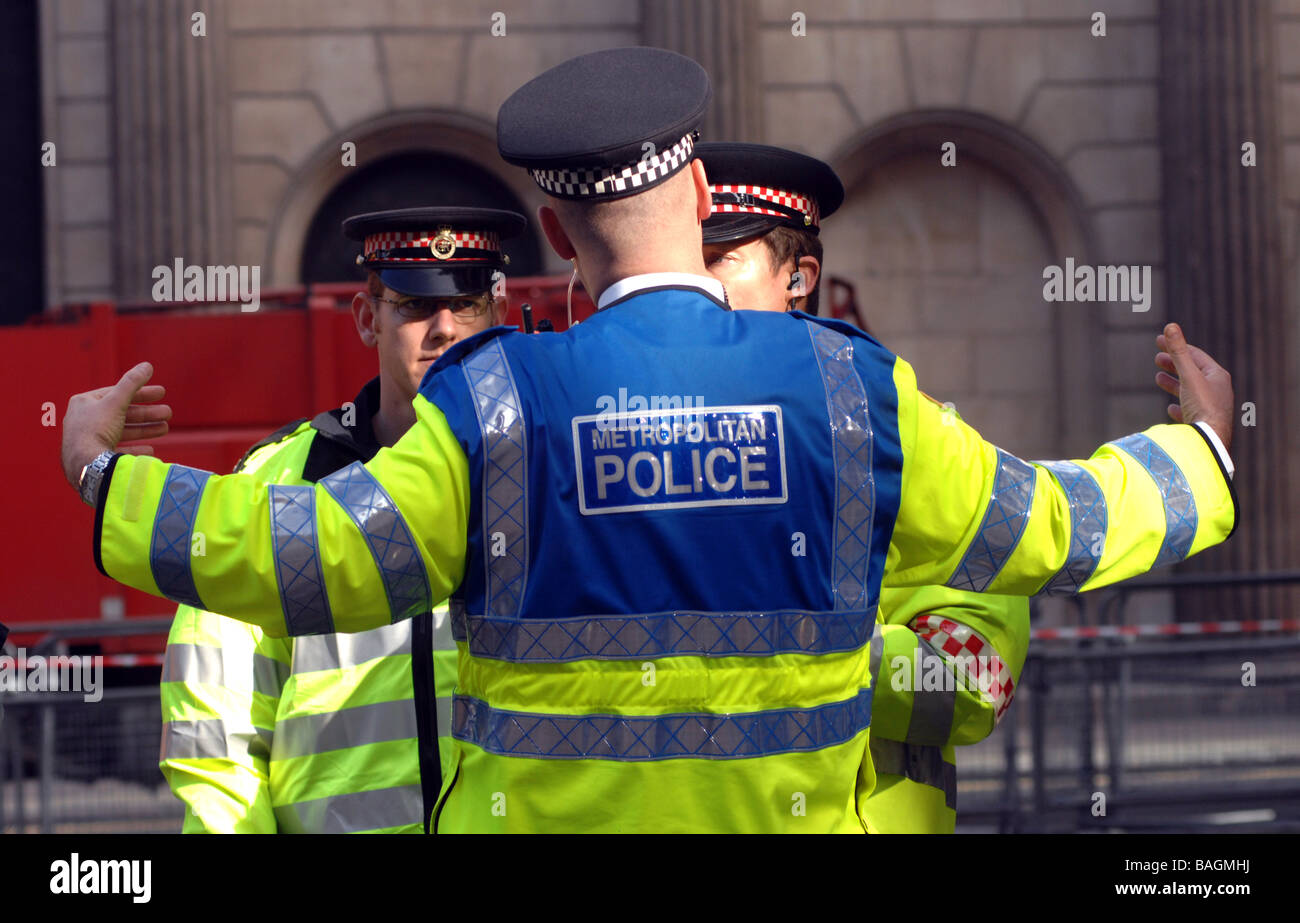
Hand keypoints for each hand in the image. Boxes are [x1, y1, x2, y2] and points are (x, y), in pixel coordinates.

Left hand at [61, 362, 171, 488]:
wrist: (84, 465)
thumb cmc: (95, 430)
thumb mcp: (116, 402)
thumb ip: (132, 383)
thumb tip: (146, 366)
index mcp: (83, 403)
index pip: (116, 393)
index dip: (141, 392)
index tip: (161, 393)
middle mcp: (83, 421)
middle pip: (122, 414)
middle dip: (147, 414)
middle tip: (168, 413)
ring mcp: (88, 441)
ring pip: (122, 432)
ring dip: (145, 429)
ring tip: (165, 429)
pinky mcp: (95, 458)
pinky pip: (118, 451)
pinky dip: (135, 448)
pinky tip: (150, 449)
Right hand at [1154, 323, 1233, 453]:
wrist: (1209, 440)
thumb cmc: (1202, 406)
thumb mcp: (1189, 376)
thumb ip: (1178, 352)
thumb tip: (1171, 326)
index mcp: (1217, 376)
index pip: (1196, 355)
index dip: (1177, 346)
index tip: (1159, 341)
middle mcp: (1217, 390)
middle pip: (1193, 373)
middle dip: (1174, 364)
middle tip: (1157, 358)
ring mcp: (1211, 408)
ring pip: (1191, 391)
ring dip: (1174, 383)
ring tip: (1158, 379)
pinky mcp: (1204, 423)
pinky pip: (1190, 411)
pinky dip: (1179, 406)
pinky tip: (1170, 409)